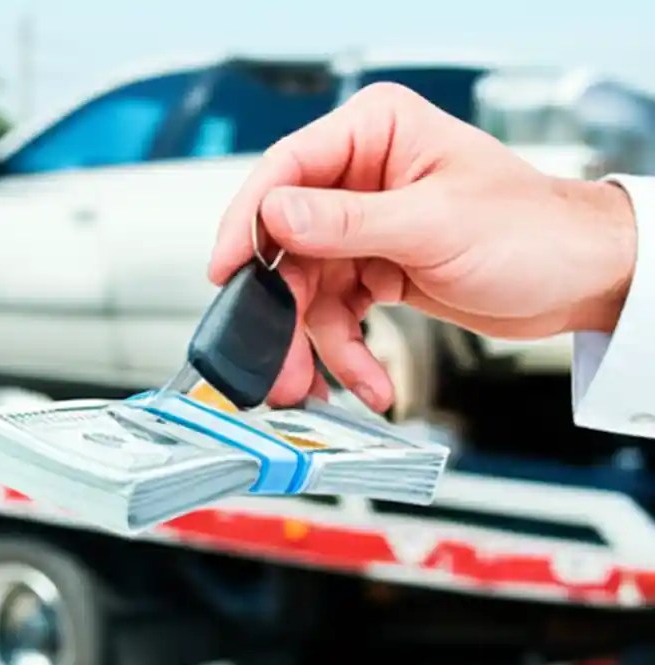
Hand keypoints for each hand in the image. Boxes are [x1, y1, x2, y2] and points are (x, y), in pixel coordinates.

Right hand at [208, 83, 637, 414]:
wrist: (581, 280)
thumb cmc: (534, 231)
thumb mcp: (434, 224)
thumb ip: (346, 221)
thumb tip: (274, 214)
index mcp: (374, 133)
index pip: (286, 169)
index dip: (248, 221)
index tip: (226, 268)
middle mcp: (359, 174)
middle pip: (286, 241)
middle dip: (280, 307)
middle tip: (270, 355)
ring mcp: (362, 225)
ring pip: (305, 288)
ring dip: (311, 344)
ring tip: (313, 388)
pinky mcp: (371, 268)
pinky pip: (335, 314)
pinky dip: (346, 352)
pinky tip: (367, 381)